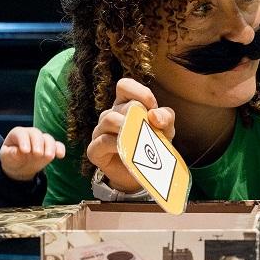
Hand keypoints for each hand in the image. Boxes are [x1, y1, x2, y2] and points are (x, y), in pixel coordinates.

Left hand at [0, 127, 65, 181]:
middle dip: (38, 144)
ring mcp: (42, 140)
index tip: (25, 151)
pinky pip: (58, 145)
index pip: (22, 133)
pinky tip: (60, 156)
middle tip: (38, 154)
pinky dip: (60, 149)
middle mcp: (31, 134)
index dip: (24, 141)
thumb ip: (9, 154)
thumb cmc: (11, 159)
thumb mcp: (6, 157)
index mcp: (18, 133)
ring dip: (50, 147)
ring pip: (48, 139)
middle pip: (37, 134)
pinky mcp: (51, 147)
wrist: (20, 166)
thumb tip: (17, 152)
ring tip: (49, 157)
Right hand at [86, 78, 175, 193]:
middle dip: (138, 116)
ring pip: (108, 120)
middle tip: (149, 129)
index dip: (139, 92)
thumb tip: (154, 115)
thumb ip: (165, 117)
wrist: (143, 173)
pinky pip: (102, 141)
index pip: (124, 86)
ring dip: (127, 128)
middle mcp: (110, 115)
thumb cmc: (152, 145)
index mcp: (126, 105)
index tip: (152, 106)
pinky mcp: (94, 150)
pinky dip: (116, 144)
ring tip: (139, 139)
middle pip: (121, 106)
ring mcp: (100, 132)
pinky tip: (127, 150)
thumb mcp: (165, 130)